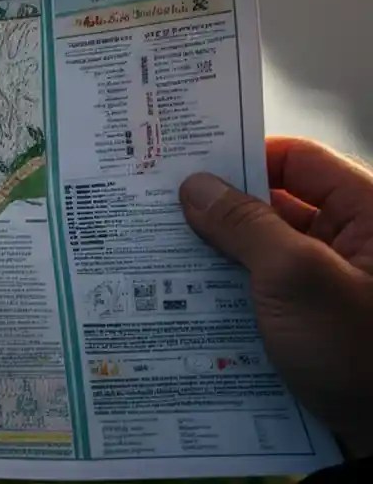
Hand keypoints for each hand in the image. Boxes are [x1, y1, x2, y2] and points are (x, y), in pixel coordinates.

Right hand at [180, 136, 372, 456]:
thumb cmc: (360, 352)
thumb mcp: (296, 279)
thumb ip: (245, 225)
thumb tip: (196, 187)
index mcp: (370, 214)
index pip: (299, 161)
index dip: (244, 158)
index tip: (186, 167)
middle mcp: (354, 243)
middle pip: (277, 205)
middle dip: (219, 210)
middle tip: (158, 210)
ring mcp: (335, 285)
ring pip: (264, 251)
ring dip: (217, 255)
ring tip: (159, 255)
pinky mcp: (317, 324)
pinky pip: (265, 292)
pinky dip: (229, 293)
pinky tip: (186, 300)